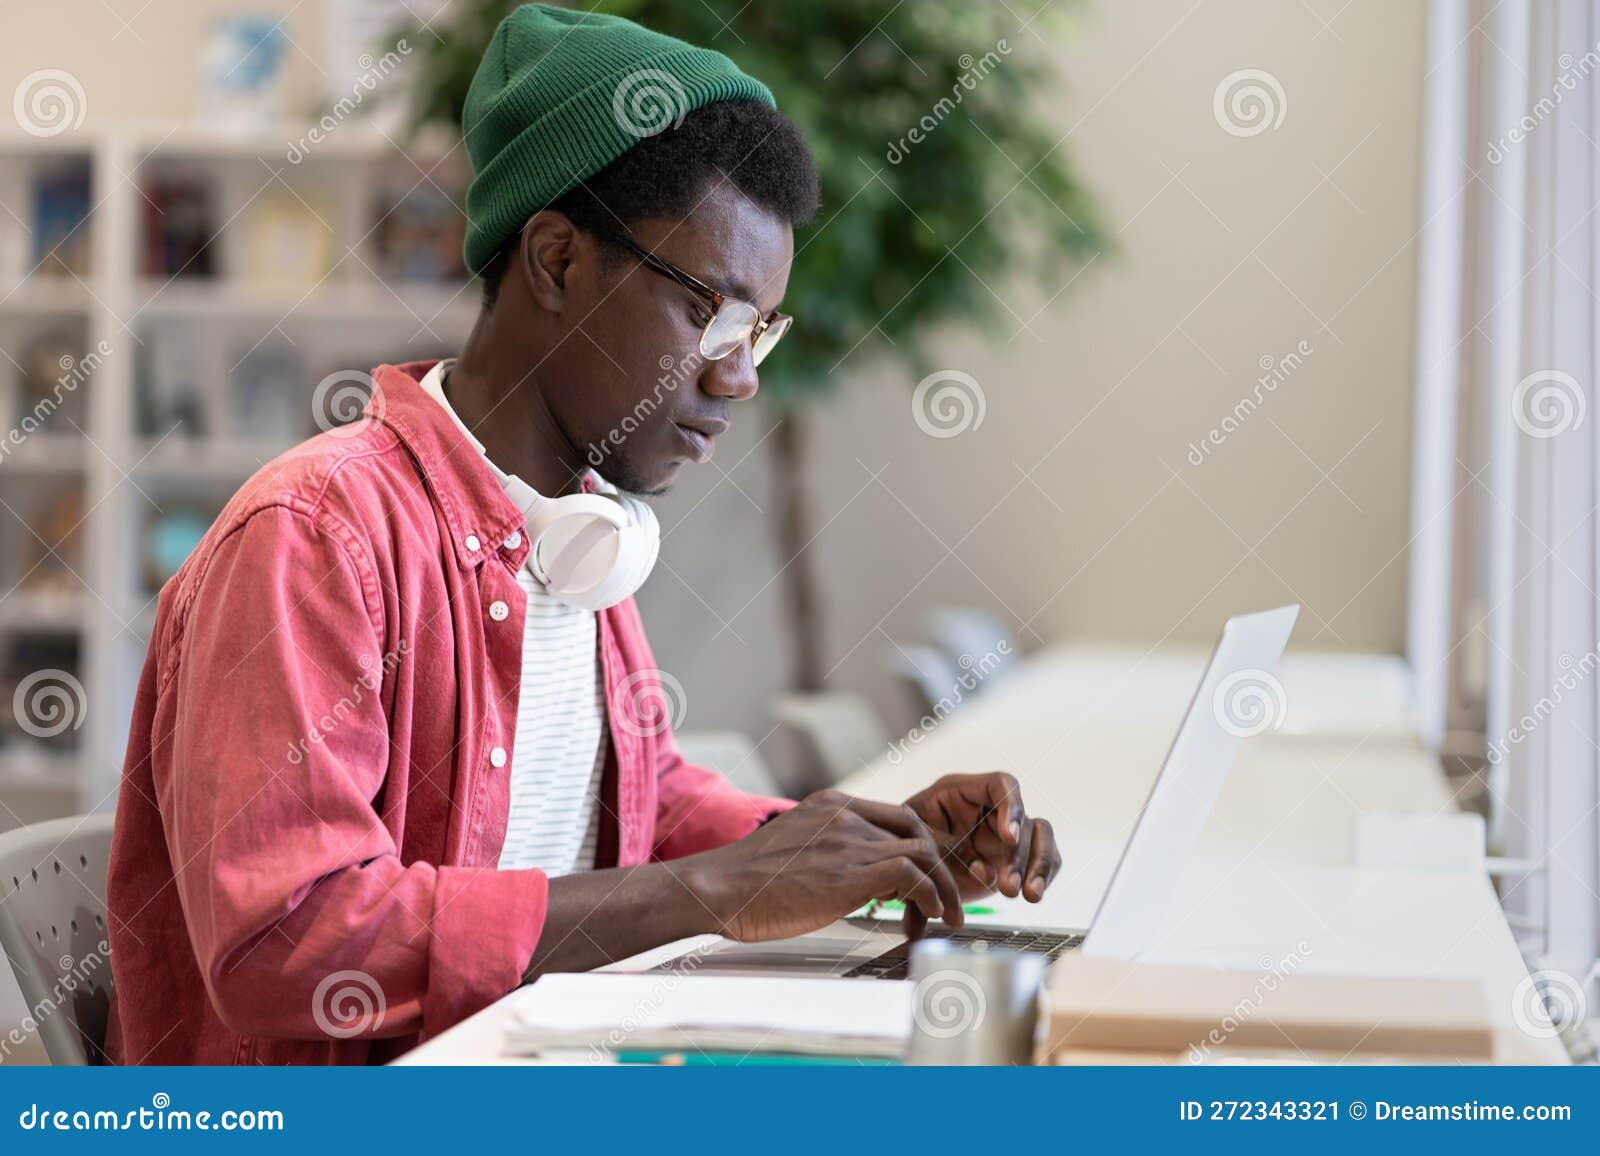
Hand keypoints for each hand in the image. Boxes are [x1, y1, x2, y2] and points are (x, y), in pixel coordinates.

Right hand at [686, 789, 964, 942]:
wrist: (718, 887)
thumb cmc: (745, 882)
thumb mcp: (791, 850)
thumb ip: (824, 851)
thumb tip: (844, 880)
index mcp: (831, 805)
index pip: (897, 817)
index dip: (919, 849)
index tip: (925, 880)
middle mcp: (846, 815)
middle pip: (917, 833)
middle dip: (939, 869)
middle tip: (946, 902)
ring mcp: (851, 840)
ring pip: (924, 853)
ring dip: (943, 888)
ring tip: (946, 918)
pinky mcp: (854, 871)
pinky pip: (914, 876)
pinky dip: (930, 898)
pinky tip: (926, 920)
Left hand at [904, 772, 1059, 911]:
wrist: (904, 867)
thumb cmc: (904, 844)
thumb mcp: (914, 846)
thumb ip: (939, 860)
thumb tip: (977, 876)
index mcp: (962, 792)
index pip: (1000, 785)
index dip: (1011, 807)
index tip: (1009, 838)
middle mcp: (989, 808)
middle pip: (1023, 818)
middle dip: (1019, 855)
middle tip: (1009, 886)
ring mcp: (1004, 832)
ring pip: (1041, 838)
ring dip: (1038, 867)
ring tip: (1030, 895)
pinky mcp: (1013, 857)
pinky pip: (1043, 860)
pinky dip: (1043, 877)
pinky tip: (1032, 894)